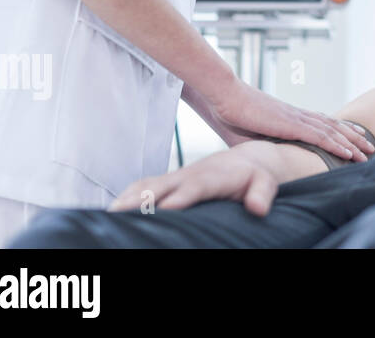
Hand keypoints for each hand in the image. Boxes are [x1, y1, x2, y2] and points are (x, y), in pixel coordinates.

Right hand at [109, 150, 278, 214]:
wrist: (249, 159)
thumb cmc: (256, 176)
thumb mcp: (266, 183)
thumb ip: (263, 193)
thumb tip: (258, 208)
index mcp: (215, 176)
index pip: (197, 185)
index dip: (182, 195)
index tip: (166, 207)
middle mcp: (192, 174)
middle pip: (163, 184)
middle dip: (142, 197)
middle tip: (120, 211)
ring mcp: (178, 177)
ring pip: (149, 185)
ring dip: (128, 197)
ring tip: (108, 214)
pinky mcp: (170, 182)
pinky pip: (145, 186)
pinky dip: (128, 196)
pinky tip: (112, 211)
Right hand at [183, 79, 373, 161]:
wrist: (224, 96)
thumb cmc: (232, 115)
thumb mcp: (251, 136)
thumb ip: (263, 145)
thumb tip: (266, 159)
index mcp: (289, 117)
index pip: (321, 124)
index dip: (339, 131)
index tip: (354, 138)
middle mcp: (298, 115)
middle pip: (332, 126)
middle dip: (353, 137)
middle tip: (369, 147)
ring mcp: (296, 118)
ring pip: (332, 132)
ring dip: (352, 142)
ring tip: (367, 153)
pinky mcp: (290, 124)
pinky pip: (319, 137)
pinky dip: (337, 145)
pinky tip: (349, 152)